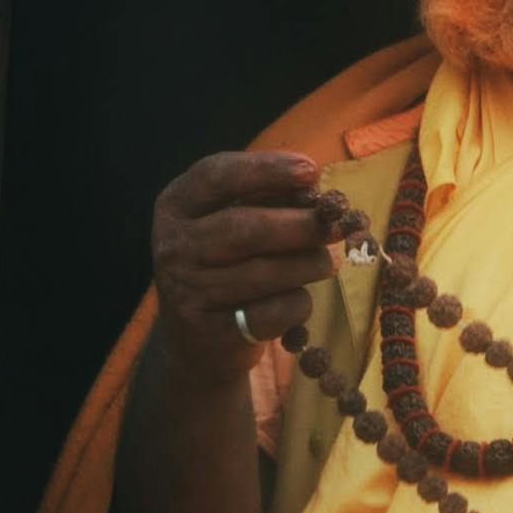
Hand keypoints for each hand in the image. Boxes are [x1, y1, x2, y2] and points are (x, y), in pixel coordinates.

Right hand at [147, 149, 337, 355]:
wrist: (196, 342)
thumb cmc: (224, 266)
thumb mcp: (229, 223)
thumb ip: (265, 200)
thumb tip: (316, 189)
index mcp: (175, 207)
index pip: (216, 175)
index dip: (266, 169)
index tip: (311, 170)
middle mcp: (173, 247)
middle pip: (244, 228)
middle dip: (300, 225)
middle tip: (339, 225)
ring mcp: (187, 292)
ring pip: (263, 273)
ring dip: (309, 265)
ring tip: (329, 261)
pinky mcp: (210, 333)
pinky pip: (272, 313)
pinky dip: (298, 304)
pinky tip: (300, 297)